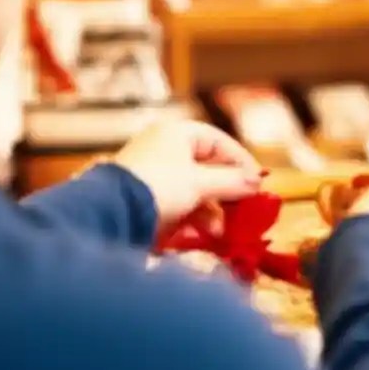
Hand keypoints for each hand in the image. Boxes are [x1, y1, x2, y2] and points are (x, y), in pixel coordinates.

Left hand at [113, 119, 263, 227]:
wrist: (111, 213)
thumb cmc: (158, 186)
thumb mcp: (200, 183)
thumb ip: (232, 182)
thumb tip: (258, 182)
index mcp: (175, 134)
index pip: (218, 142)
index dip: (241, 161)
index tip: (258, 182)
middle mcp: (163, 150)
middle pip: (208, 168)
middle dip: (227, 193)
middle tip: (245, 209)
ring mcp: (153, 175)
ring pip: (194, 191)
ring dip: (212, 211)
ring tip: (222, 231)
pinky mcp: (146, 199)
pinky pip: (178, 206)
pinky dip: (193, 219)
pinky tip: (204, 235)